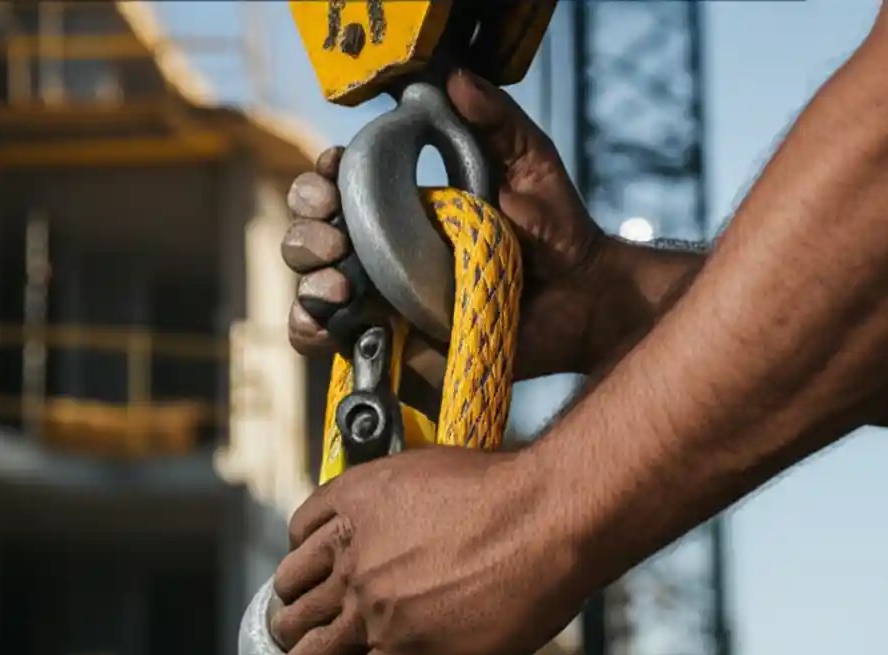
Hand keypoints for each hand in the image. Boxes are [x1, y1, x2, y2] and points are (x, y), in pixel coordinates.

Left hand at [265, 446, 583, 654]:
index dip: (300, 560)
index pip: (300, 534)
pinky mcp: (403, 648)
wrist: (544, 517)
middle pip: (293, 597)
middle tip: (290, 636)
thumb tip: (407, 518)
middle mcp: (352, 554)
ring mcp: (373, 605)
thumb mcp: (428, 469)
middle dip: (290, 619)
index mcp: (355, 503)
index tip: (304, 577)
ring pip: (309, 650)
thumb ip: (401, 500)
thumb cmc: (506, 488)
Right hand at [284, 69, 626, 379]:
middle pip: (310, 229)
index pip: (338, 183)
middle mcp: (381, 248)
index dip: (323, 176)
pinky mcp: (387, 341)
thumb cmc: (557, 230)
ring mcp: (380, 296)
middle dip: (307, 226)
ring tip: (341, 280)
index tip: (335, 172)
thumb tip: (454, 79)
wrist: (580, 300)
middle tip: (336, 237)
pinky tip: (334, 316)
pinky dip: (310, 326)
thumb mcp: (530, 162)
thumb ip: (495, 118)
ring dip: (308, 276)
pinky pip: (326, 336)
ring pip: (308, 281)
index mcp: (402, 203)